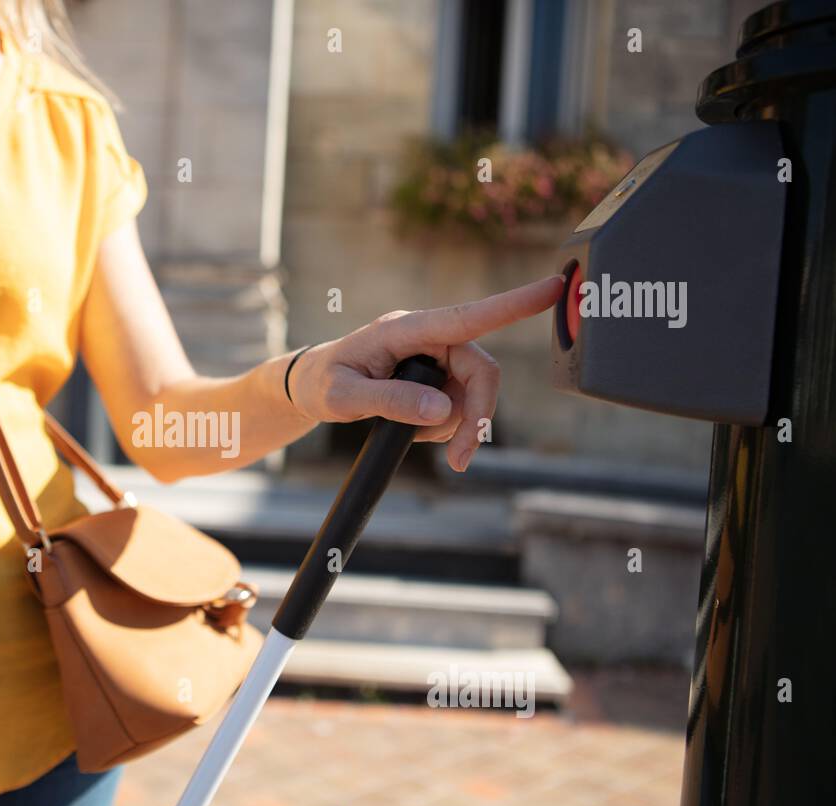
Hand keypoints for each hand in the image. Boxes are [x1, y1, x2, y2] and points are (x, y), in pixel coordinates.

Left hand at [287, 274, 564, 472]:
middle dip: (476, 417)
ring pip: (473, 393)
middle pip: (480, 372)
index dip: (514, 304)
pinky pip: (460, 404)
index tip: (553, 287)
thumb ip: (391, 401)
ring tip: (415, 437)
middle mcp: (427, 336)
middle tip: (459, 460)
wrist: (309, 387)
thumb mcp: (345, 397)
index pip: (468, 317)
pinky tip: (415, 429)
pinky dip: (446, 426)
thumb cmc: (321, 383)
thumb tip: (443, 410)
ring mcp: (433, 356)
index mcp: (406, 329)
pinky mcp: (436, 375)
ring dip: (457, 426)